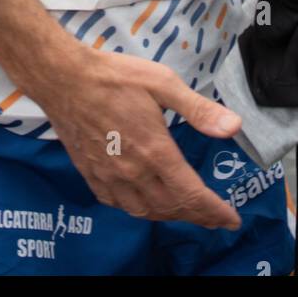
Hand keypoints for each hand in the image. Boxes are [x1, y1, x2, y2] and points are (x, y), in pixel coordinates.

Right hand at [42, 48, 242, 229]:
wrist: (63, 79)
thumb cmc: (114, 77)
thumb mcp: (162, 83)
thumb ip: (198, 108)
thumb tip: (234, 127)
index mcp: (155, 151)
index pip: (192, 195)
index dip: (214, 211)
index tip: (232, 220)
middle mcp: (133, 172)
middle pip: (171, 207)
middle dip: (198, 217)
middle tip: (215, 218)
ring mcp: (109, 176)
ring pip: (144, 210)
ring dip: (169, 215)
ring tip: (185, 212)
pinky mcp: (91, 174)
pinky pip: (118, 204)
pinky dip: (138, 209)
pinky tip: (143, 202)